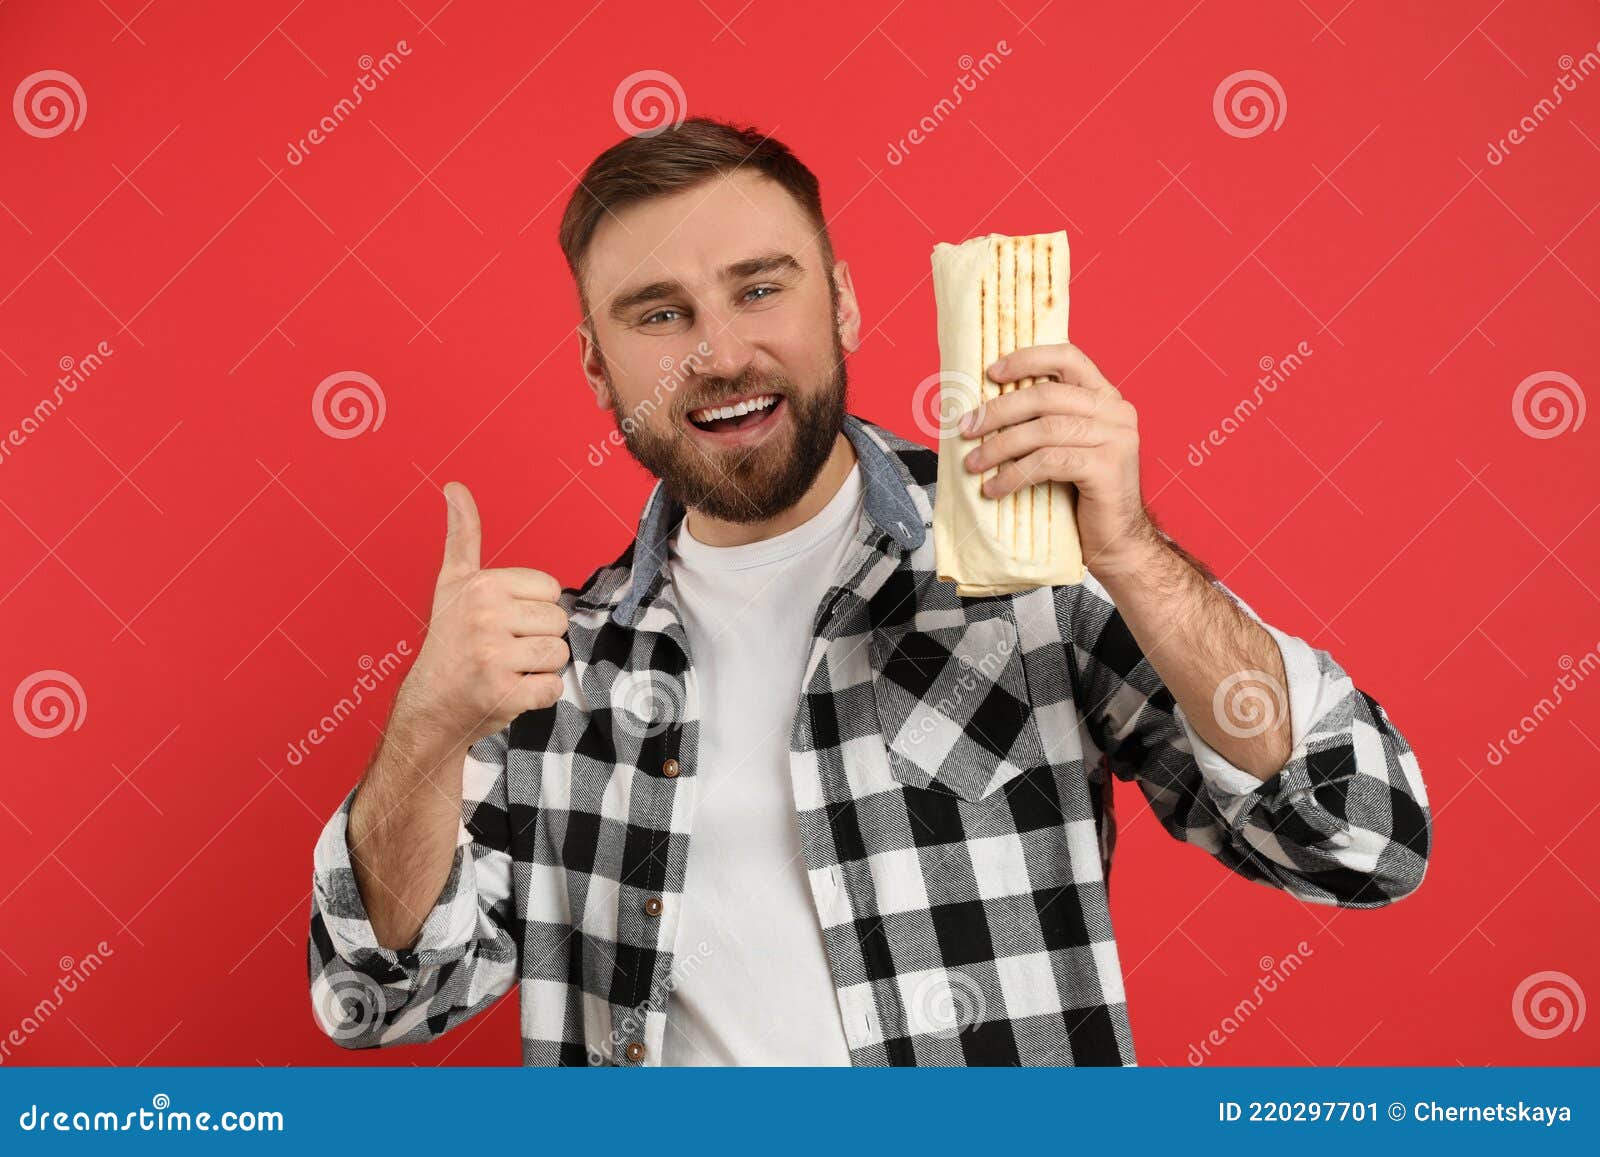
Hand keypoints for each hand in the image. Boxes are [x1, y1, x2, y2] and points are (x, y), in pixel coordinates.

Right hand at [393, 482, 569, 748]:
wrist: (430, 704)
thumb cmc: (449, 641)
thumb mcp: (453, 582)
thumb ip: (462, 535)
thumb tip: (455, 486)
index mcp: (481, 585)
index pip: (550, 590)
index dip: (533, 609)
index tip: (503, 621)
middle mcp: (485, 617)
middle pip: (558, 622)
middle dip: (539, 638)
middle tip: (504, 649)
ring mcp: (494, 656)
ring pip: (559, 654)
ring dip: (540, 667)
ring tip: (508, 668)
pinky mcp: (503, 693)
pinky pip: (553, 688)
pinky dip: (539, 695)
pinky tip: (511, 691)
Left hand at [957, 341, 1159, 579]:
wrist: (1116, 542)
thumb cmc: (1083, 496)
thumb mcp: (1066, 448)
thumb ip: (1045, 422)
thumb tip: (984, 411)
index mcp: (1106, 398)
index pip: (1068, 358)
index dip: (1027, 359)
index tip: (991, 373)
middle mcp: (1117, 411)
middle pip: (1046, 395)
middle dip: (999, 411)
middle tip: (967, 429)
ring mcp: (1117, 438)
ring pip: (1044, 430)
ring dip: (1000, 447)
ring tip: (973, 464)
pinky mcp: (1108, 468)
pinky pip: (1049, 462)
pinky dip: (1014, 475)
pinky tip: (994, 489)